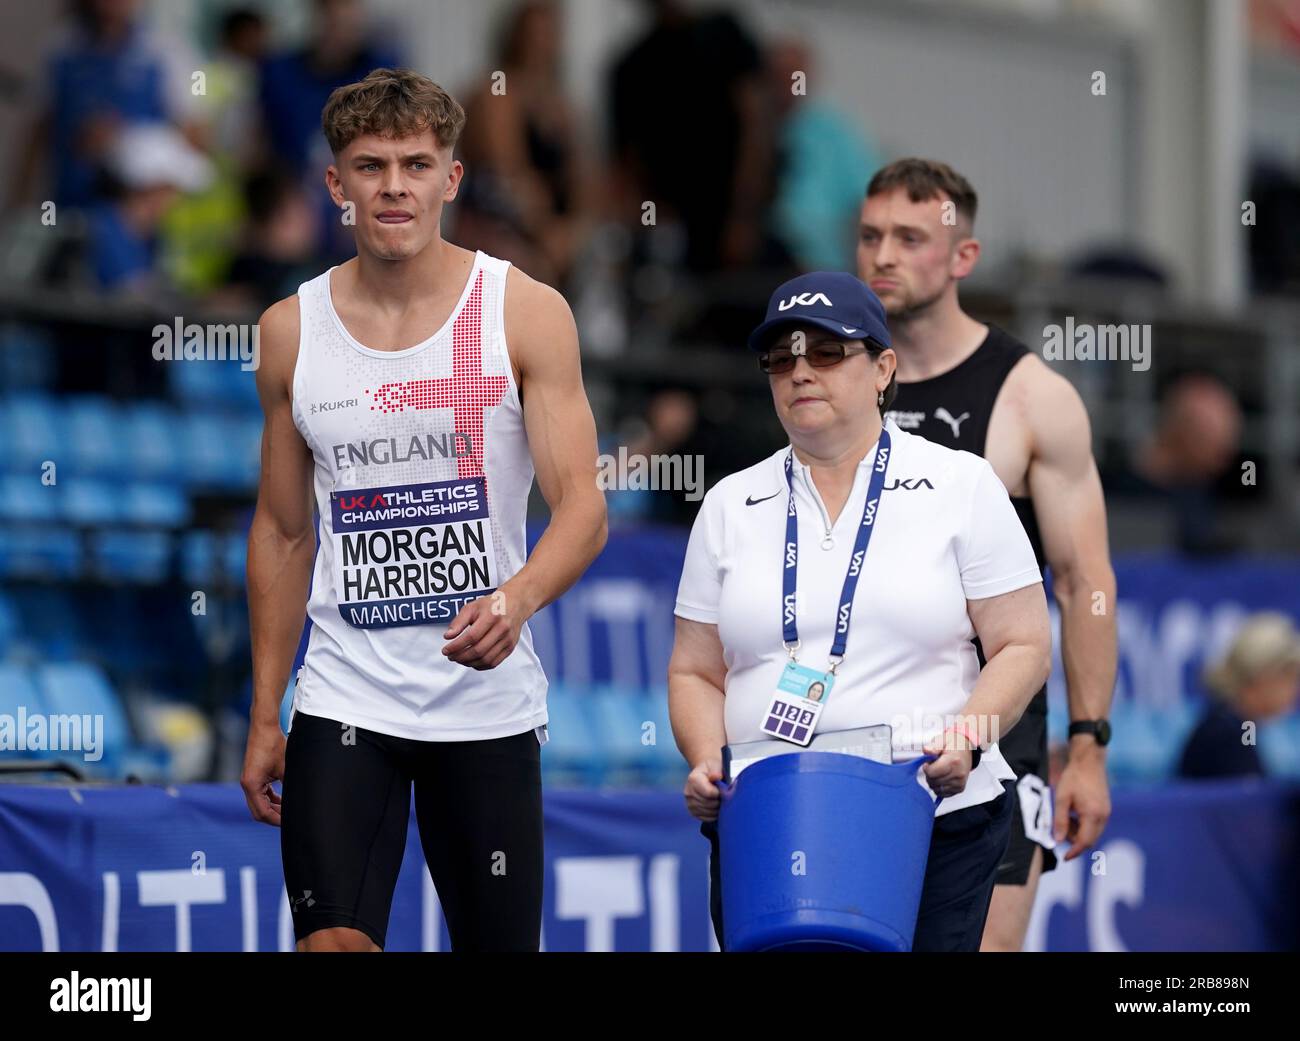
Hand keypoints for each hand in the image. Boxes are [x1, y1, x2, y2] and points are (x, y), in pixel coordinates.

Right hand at [241, 720, 285, 825]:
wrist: (264, 728)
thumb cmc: (274, 745)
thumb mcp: (286, 768)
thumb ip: (290, 786)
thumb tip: (300, 801)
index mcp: (251, 785)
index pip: (262, 812)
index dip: (277, 820)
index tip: (290, 822)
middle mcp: (247, 785)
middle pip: (259, 811)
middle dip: (275, 817)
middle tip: (291, 819)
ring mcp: (249, 781)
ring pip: (260, 804)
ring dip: (273, 808)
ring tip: (290, 811)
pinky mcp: (253, 777)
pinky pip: (261, 794)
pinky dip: (271, 799)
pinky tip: (284, 800)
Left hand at [441, 587, 527, 669]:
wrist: (515, 604)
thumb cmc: (492, 605)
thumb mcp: (473, 607)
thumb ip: (459, 621)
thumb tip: (448, 636)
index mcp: (492, 616)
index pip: (471, 637)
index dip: (456, 646)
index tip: (446, 650)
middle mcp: (502, 629)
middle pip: (479, 650)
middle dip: (461, 657)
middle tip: (451, 656)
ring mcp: (507, 640)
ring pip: (486, 659)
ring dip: (469, 663)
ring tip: (459, 659)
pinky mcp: (510, 648)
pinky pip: (493, 663)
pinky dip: (480, 666)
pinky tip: (471, 661)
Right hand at [684, 758, 723, 820]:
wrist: (705, 771)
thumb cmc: (712, 768)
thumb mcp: (715, 765)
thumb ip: (716, 771)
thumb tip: (717, 776)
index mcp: (693, 779)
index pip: (709, 793)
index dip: (720, 793)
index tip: (724, 789)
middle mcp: (688, 792)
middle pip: (708, 804)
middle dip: (719, 802)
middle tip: (724, 796)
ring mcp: (689, 802)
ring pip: (707, 812)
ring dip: (717, 809)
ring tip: (721, 801)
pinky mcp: (692, 811)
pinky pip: (704, 818)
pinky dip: (713, 815)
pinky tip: (716, 808)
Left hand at [921, 736, 973, 797]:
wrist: (967, 748)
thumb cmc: (954, 744)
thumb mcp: (942, 740)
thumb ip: (933, 746)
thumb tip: (926, 750)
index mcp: (953, 761)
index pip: (931, 773)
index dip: (926, 768)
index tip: (928, 763)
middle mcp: (958, 773)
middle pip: (933, 782)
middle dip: (929, 774)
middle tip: (934, 766)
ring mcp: (960, 782)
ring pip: (937, 789)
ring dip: (934, 782)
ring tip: (939, 771)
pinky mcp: (960, 788)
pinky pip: (943, 794)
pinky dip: (939, 787)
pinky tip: (942, 778)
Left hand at [1053, 740, 1110, 859]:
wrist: (1088, 762)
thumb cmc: (1073, 778)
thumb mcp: (1061, 799)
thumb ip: (1060, 821)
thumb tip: (1058, 841)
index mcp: (1093, 815)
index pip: (1085, 842)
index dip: (1074, 852)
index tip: (1065, 858)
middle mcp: (1103, 816)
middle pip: (1090, 840)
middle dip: (1075, 842)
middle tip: (1059, 833)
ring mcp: (1106, 813)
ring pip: (1093, 833)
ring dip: (1079, 833)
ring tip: (1066, 818)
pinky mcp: (1105, 809)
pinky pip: (1095, 825)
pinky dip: (1084, 826)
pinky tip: (1073, 814)